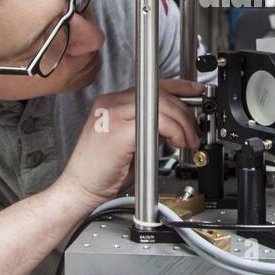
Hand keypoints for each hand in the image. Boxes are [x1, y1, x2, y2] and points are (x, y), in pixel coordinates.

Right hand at [56, 79, 204, 207]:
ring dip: (183, 123)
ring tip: (188, 140)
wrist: (79, 190)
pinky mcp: (118, 130)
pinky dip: (175, 131)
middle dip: (185, 111)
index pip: (150, 85)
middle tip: (194, 131)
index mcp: (111, 103)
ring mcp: (112, 114)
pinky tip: (177, 142)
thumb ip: (148, 126)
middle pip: (159, 93)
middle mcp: (110, 103)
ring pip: (161, 105)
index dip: (178, 87)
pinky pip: (158, 121)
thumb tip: (173, 121)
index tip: (196, 91)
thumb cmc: (100, 172)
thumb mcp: (129, 142)